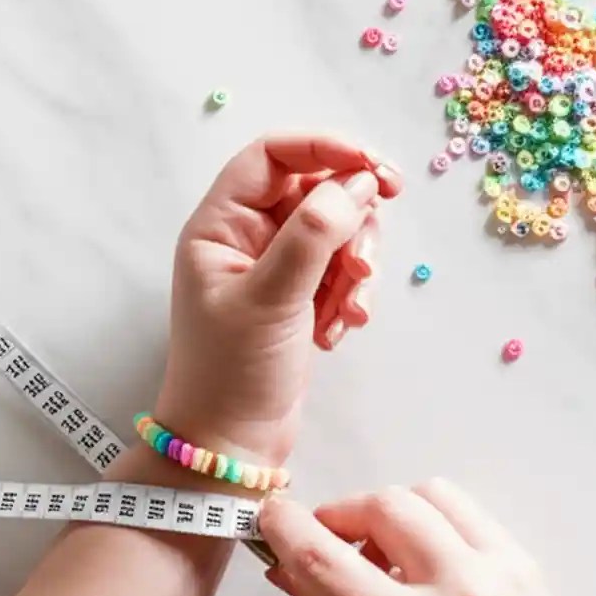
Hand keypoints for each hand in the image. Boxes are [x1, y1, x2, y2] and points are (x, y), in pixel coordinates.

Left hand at [154, 134, 401, 464]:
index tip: (374, 167)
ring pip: (337, 232)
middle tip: (364, 262)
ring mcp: (276, 268)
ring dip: (354, 265)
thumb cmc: (232, 372)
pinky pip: (341, 272)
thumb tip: (357, 182)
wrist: (231, 446)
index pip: (273, 155)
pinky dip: (350, 296)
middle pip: (316, 191)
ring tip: (349, 307)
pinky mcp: (300, 298)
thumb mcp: (272, 297)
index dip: (325, 148)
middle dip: (350, 223)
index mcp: (221, 225)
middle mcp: (247, 237)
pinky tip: (338, 330)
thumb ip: (314, 233)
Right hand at [260, 480, 595, 595]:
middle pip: (380, 505)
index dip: (287, 528)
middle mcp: (458, 592)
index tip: (273, 518)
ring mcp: (499, 571)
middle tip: (326, 537)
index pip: (326, 558)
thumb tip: (288, 570)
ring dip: (392, 509)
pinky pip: (469, 511)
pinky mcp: (525, 562)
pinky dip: (435, 520)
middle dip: (341, 513)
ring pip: (429, 493)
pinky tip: (424, 555)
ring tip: (381, 549)